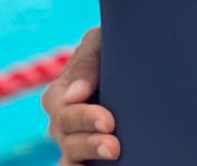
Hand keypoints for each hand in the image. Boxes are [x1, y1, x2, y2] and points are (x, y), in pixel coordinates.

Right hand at [44, 27, 118, 162]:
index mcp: (60, 95)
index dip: (84, 118)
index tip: (108, 121)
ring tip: (114, 154)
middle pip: (67, 139)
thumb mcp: (100, 43)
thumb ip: (86, 62)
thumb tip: (75, 96)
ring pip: (70, 159)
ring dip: (88, 158)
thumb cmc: (115, 48)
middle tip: (114, 146)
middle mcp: (62, 123)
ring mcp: (74, 143)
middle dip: (90, 143)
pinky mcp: (90, 157)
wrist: (136, 64)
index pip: (62, 111)